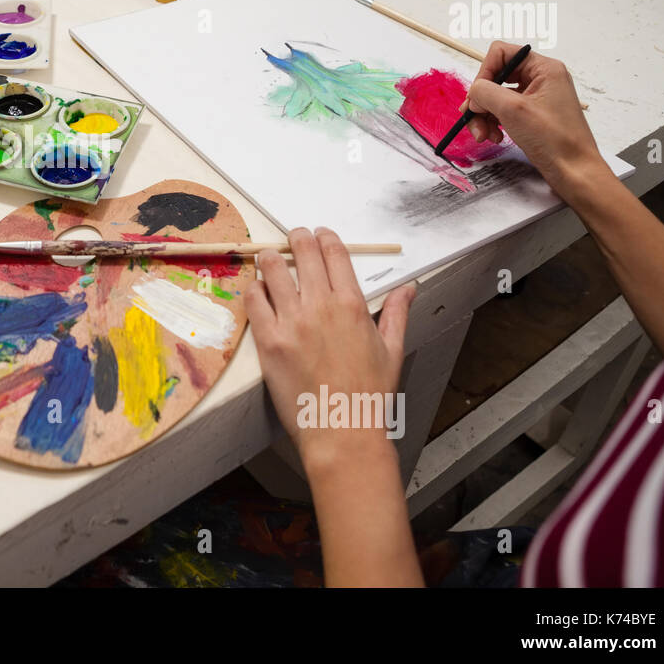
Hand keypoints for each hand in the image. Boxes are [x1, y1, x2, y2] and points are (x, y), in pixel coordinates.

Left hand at [246, 227, 414, 474]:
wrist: (341, 430)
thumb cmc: (369, 394)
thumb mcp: (393, 351)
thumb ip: (397, 314)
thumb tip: (409, 288)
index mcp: (353, 305)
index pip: (335, 253)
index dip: (324, 237)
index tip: (319, 234)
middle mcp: (321, 306)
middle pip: (302, 252)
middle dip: (297, 238)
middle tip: (293, 238)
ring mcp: (292, 321)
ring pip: (272, 269)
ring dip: (269, 258)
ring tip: (268, 259)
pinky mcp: (268, 340)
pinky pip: (254, 299)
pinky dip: (254, 288)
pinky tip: (258, 290)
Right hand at [461, 42, 605, 197]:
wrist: (574, 171)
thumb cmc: (554, 139)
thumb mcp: (513, 110)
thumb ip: (485, 92)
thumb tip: (473, 92)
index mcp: (544, 68)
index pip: (501, 53)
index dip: (484, 73)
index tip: (477, 98)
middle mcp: (540, 78)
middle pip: (496, 77)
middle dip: (481, 100)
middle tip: (473, 120)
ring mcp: (536, 97)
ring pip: (496, 96)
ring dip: (484, 115)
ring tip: (484, 135)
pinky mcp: (532, 115)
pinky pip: (503, 111)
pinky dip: (493, 123)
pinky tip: (495, 137)